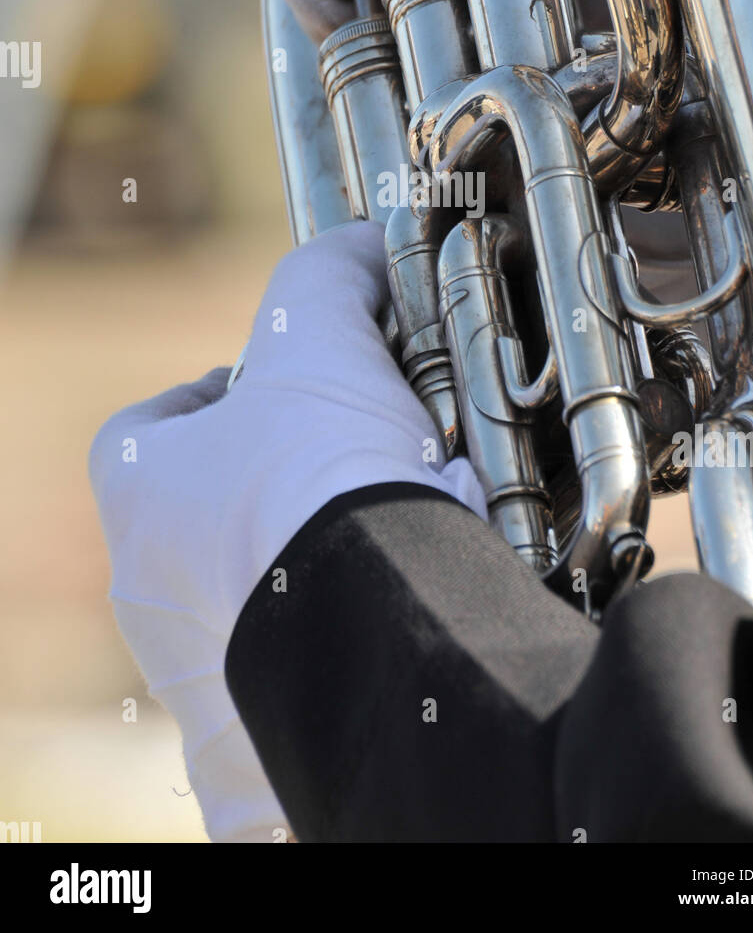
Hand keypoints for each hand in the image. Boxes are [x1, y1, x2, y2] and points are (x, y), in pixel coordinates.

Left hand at [89, 220, 485, 840]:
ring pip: (250, 594)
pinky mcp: (257, 727)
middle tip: (348, 457)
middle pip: (202, 516)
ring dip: (308, 556)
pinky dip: (335, 628)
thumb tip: (359, 239)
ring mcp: (201, 668)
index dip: (207, 399)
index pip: (144, 433)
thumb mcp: (321, 345)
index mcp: (140, 497)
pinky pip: (289, 664)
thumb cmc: (320, 480)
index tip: (270, 389)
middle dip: (272, 481)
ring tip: (389, 525)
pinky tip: (397, 596)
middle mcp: (150, 592)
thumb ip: (327, 279)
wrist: (370, 633)